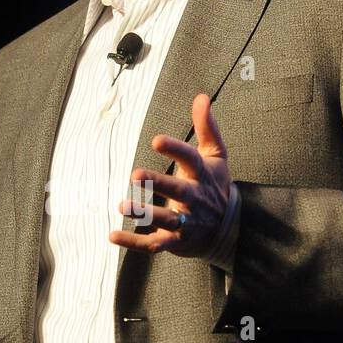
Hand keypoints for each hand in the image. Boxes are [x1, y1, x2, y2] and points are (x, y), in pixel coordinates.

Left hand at [109, 92, 229, 257]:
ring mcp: (186, 222)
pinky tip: (112, 235)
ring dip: (144, 214)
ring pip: (166, 220)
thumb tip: (201, 97)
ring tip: (122, 206)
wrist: (229, 228)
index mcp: (202, 176)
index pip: (191, 160)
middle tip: (135, 174)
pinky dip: (133, 243)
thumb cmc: (215, 185)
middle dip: (158, 184)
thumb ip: (207, 127)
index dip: (175, 150)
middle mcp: (195, 199)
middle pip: (178, 191)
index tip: (156, 141)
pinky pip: (154, 244)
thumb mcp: (216, 156)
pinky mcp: (175, 241)